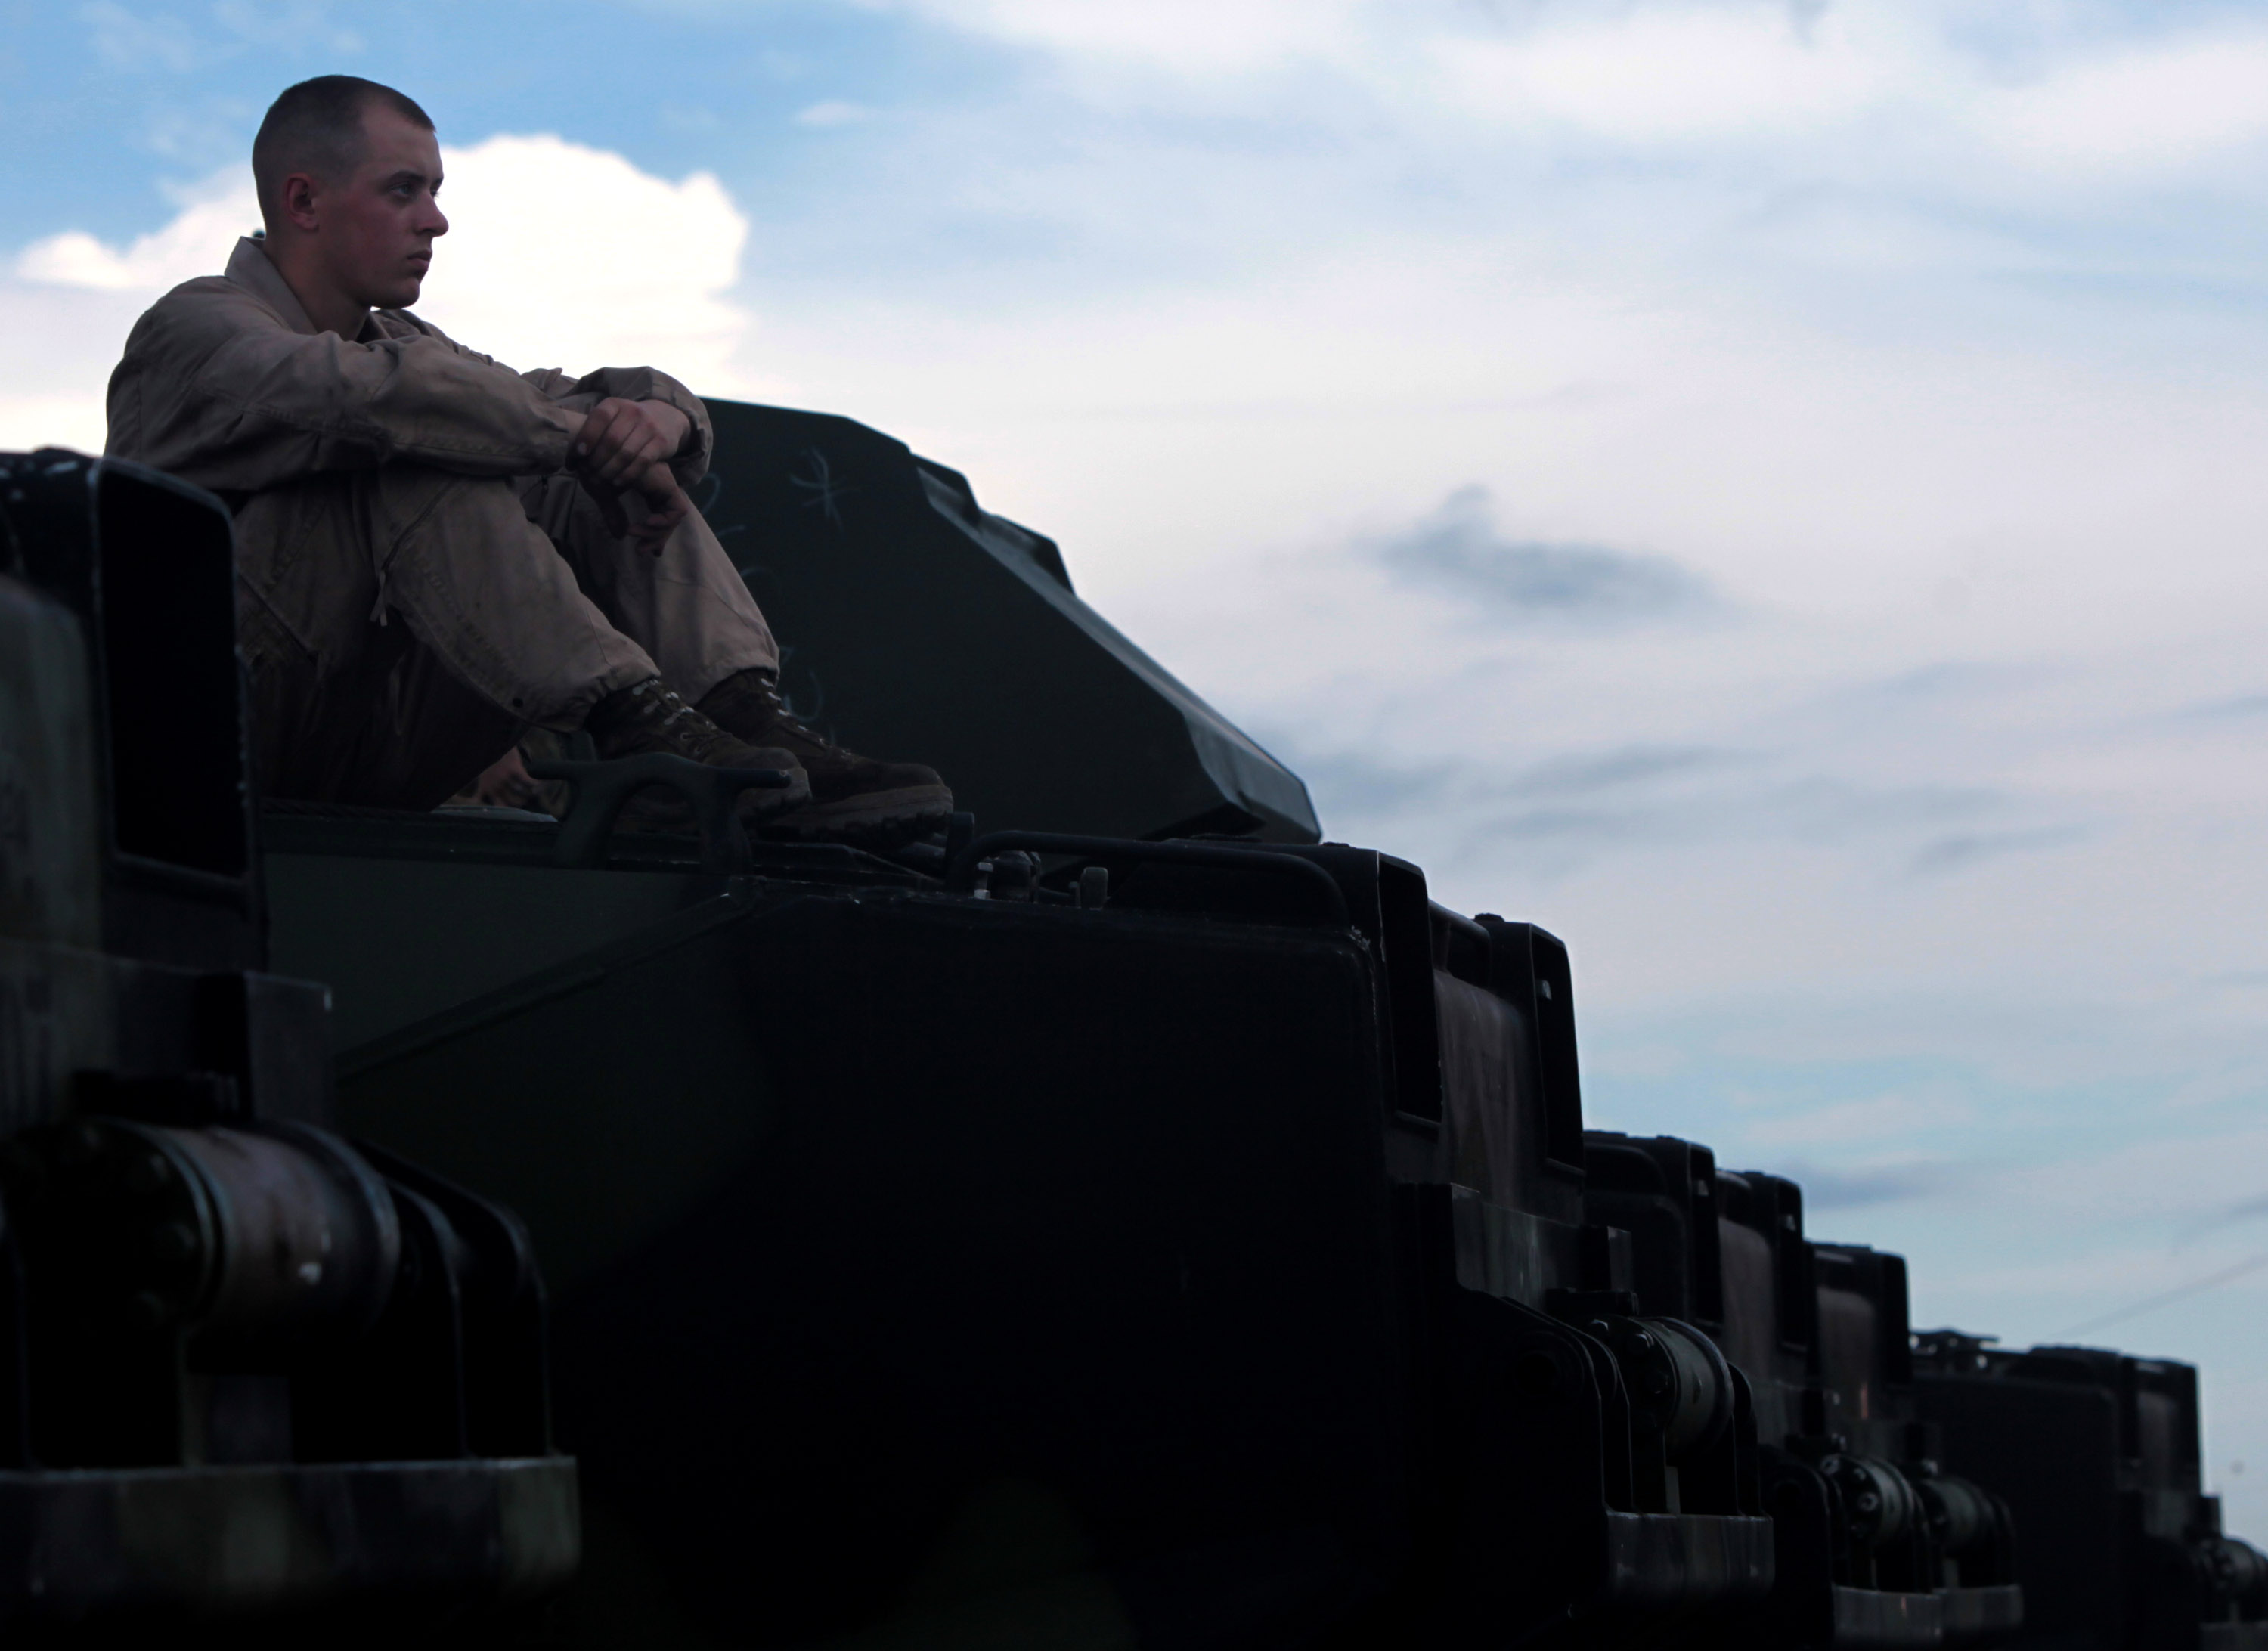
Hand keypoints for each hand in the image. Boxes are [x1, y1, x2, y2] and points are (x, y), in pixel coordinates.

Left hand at [463, 746, 546, 808]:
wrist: (489, 739)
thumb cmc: (486, 756)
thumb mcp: (480, 774)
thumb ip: (484, 787)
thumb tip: (485, 800)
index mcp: (487, 788)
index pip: (499, 807)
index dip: (509, 811)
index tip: (515, 811)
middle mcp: (495, 786)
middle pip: (514, 803)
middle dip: (522, 802)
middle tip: (527, 798)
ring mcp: (505, 778)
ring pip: (523, 793)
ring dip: (532, 793)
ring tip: (536, 790)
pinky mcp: (514, 769)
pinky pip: (529, 782)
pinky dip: (537, 784)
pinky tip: (541, 783)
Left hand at [569, 397, 691, 486]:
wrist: (664, 418)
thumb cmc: (627, 423)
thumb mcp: (612, 417)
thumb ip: (594, 431)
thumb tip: (570, 459)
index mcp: (615, 404)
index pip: (599, 417)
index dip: (587, 436)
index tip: (579, 454)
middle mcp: (633, 412)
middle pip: (612, 439)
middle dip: (597, 460)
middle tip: (588, 474)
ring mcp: (649, 426)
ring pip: (626, 453)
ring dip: (610, 470)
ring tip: (600, 480)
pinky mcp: (661, 442)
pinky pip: (642, 461)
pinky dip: (627, 474)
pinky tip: (617, 482)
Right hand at [578, 458, 692, 556]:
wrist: (590, 450)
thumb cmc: (592, 466)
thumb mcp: (603, 495)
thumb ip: (614, 515)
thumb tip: (620, 537)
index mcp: (647, 486)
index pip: (661, 516)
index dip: (655, 535)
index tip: (640, 547)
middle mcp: (659, 485)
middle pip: (670, 520)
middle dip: (658, 539)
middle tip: (640, 551)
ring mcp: (664, 483)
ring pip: (675, 518)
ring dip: (658, 533)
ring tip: (635, 535)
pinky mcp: (666, 483)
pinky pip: (677, 511)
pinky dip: (665, 523)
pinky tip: (647, 524)